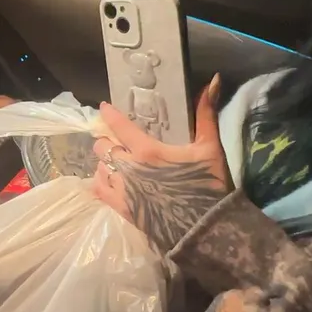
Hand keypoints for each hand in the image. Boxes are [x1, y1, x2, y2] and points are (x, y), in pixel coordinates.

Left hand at [92, 73, 231, 251]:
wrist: (206, 230)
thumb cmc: (209, 186)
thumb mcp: (210, 147)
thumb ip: (206, 113)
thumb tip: (214, 80)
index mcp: (146, 150)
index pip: (118, 126)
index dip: (109, 114)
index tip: (105, 107)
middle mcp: (128, 169)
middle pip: (103, 147)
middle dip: (107, 139)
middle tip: (114, 138)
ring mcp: (122, 191)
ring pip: (98, 167)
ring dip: (104, 161)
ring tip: (113, 160)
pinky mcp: (121, 210)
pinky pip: (99, 190)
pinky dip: (100, 181)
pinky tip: (107, 179)